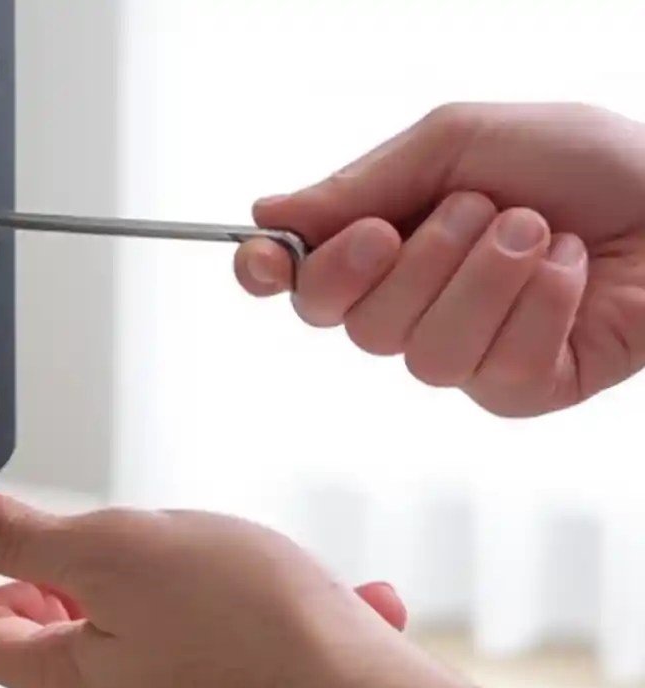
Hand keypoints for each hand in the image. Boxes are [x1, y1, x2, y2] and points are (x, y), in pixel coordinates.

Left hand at [0, 484, 517, 687]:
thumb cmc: (260, 643)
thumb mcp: (118, 553)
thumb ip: (23, 536)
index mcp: (68, 680)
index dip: (6, 576)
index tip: (48, 550)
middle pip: (79, 633)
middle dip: (123, 574)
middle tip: (165, 555)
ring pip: (170, 636)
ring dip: (211, 589)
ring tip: (253, 577)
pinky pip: (247, 659)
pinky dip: (278, 623)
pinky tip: (328, 604)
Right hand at [234, 102, 644, 416]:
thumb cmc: (580, 161)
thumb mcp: (459, 142)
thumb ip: (362, 183)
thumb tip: (269, 214)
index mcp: (388, 245)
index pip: (301, 281)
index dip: (270, 274)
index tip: (264, 259)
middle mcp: (414, 306)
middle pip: (350, 323)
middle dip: (414, 260)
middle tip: (469, 210)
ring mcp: (466, 354)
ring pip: (421, 353)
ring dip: (487, 276)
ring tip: (538, 231)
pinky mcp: (521, 389)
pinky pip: (496, 369)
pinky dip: (540, 305)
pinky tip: (569, 271)